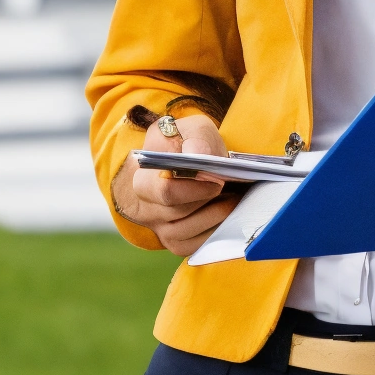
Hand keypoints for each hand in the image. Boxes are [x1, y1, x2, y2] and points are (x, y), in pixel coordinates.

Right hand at [112, 113, 239, 254]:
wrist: (185, 161)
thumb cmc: (188, 144)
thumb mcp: (192, 128)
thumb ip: (196, 137)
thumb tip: (197, 155)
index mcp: (142, 172)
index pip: (164, 190)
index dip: (193, 188)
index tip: (217, 180)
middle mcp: (143, 202)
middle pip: (175, 212)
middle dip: (206, 201)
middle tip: (227, 188)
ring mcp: (156, 224)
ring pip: (184, 232)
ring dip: (214, 217)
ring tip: (232, 200)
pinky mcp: (172, 241)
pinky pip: (192, 246)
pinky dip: (213, 233)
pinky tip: (226, 217)